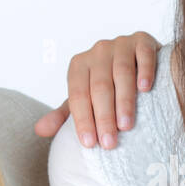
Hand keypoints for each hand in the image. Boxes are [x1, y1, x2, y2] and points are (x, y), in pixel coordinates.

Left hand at [33, 31, 160, 147]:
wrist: (139, 62)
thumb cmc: (110, 86)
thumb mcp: (85, 99)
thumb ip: (65, 115)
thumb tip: (39, 130)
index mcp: (79, 65)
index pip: (78, 94)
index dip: (82, 120)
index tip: (89, 144)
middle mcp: (98, 51)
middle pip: (99, 86)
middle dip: (103, 117)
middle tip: (109, 143)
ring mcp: (121, 44)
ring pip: (121, 73)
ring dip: (124, 101)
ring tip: (126, 126)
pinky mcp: (143, 41)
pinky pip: (144, 55)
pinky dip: (144, 72)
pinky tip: (145, 90)